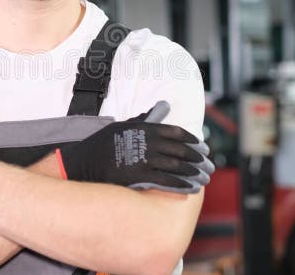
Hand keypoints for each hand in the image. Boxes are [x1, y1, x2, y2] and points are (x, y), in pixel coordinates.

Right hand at [57, 101, 213, 192]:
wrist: (84, 161)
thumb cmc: (103, 143)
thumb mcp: (123, 125)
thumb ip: (146, 118)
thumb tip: (163, 106)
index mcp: (145, 128)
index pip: (177, 133)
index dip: (193, 141)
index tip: (204, 148)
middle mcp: (147, 143)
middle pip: (181, 151)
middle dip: (198, 160)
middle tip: (210, 166)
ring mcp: (143, 159)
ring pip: (177, 167)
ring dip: (194, 174)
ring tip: (205, 179)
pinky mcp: (139, 176)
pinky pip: (166, 181)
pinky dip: (182, 185)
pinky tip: (192, 188)